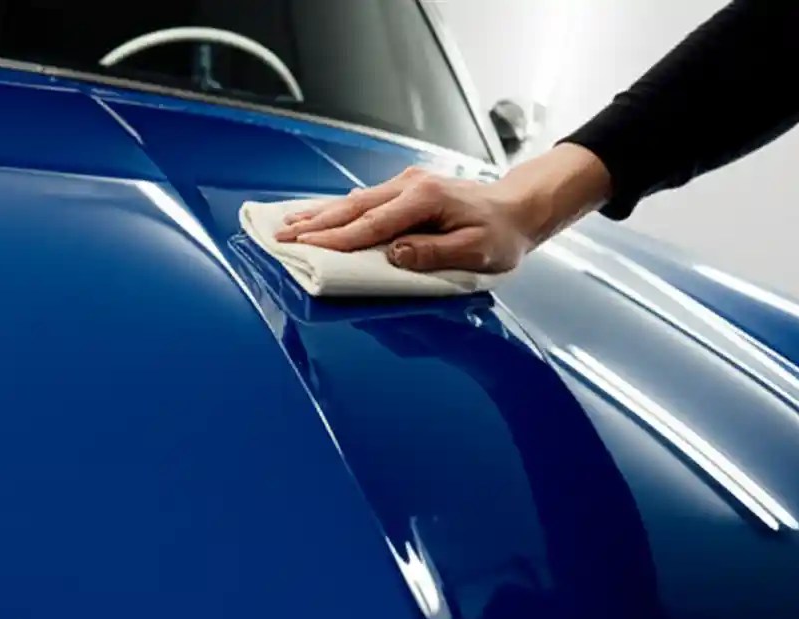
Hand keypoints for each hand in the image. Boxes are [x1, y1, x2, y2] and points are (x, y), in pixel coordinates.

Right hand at [274, 143, 612, 272]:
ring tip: (287, 224)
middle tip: (280, 235)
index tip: (306, 246)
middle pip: (354, 207)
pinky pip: (365, 201)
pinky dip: (338, 210)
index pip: (373, 224)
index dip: (338, 238)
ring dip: (320, 214)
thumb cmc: (501, 235)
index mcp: (426, 199)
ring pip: (355, 201)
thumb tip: (394, 255)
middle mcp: (412, 185)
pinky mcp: (407, 188)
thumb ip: (434, 253)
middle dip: (314, 223)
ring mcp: (407, 184)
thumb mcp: (477, 251)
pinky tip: (318, 216)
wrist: (518, 207)